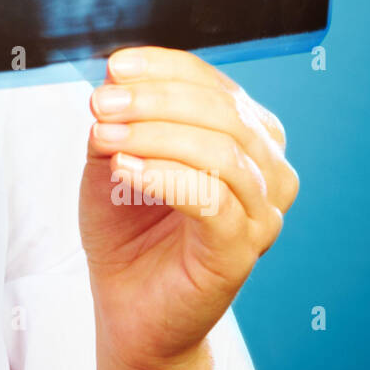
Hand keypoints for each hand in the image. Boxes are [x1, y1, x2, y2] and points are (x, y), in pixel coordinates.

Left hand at [80, 47, 296, 369]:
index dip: (164, 68)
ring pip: (220, 152)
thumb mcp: (114, 155)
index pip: (213, 84)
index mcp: (245, 136)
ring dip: (154, 135)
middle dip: (155, 100)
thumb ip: (119, 118)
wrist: (128, 302)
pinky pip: (212, 200)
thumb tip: (114, 80)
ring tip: (106, 137)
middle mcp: (267, 170)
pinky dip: (163, 175)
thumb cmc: (128, 226)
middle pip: (222, 112)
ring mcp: (261, 212)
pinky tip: (124, 168)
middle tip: (103, 103)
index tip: (115, 67)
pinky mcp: (241, 250)